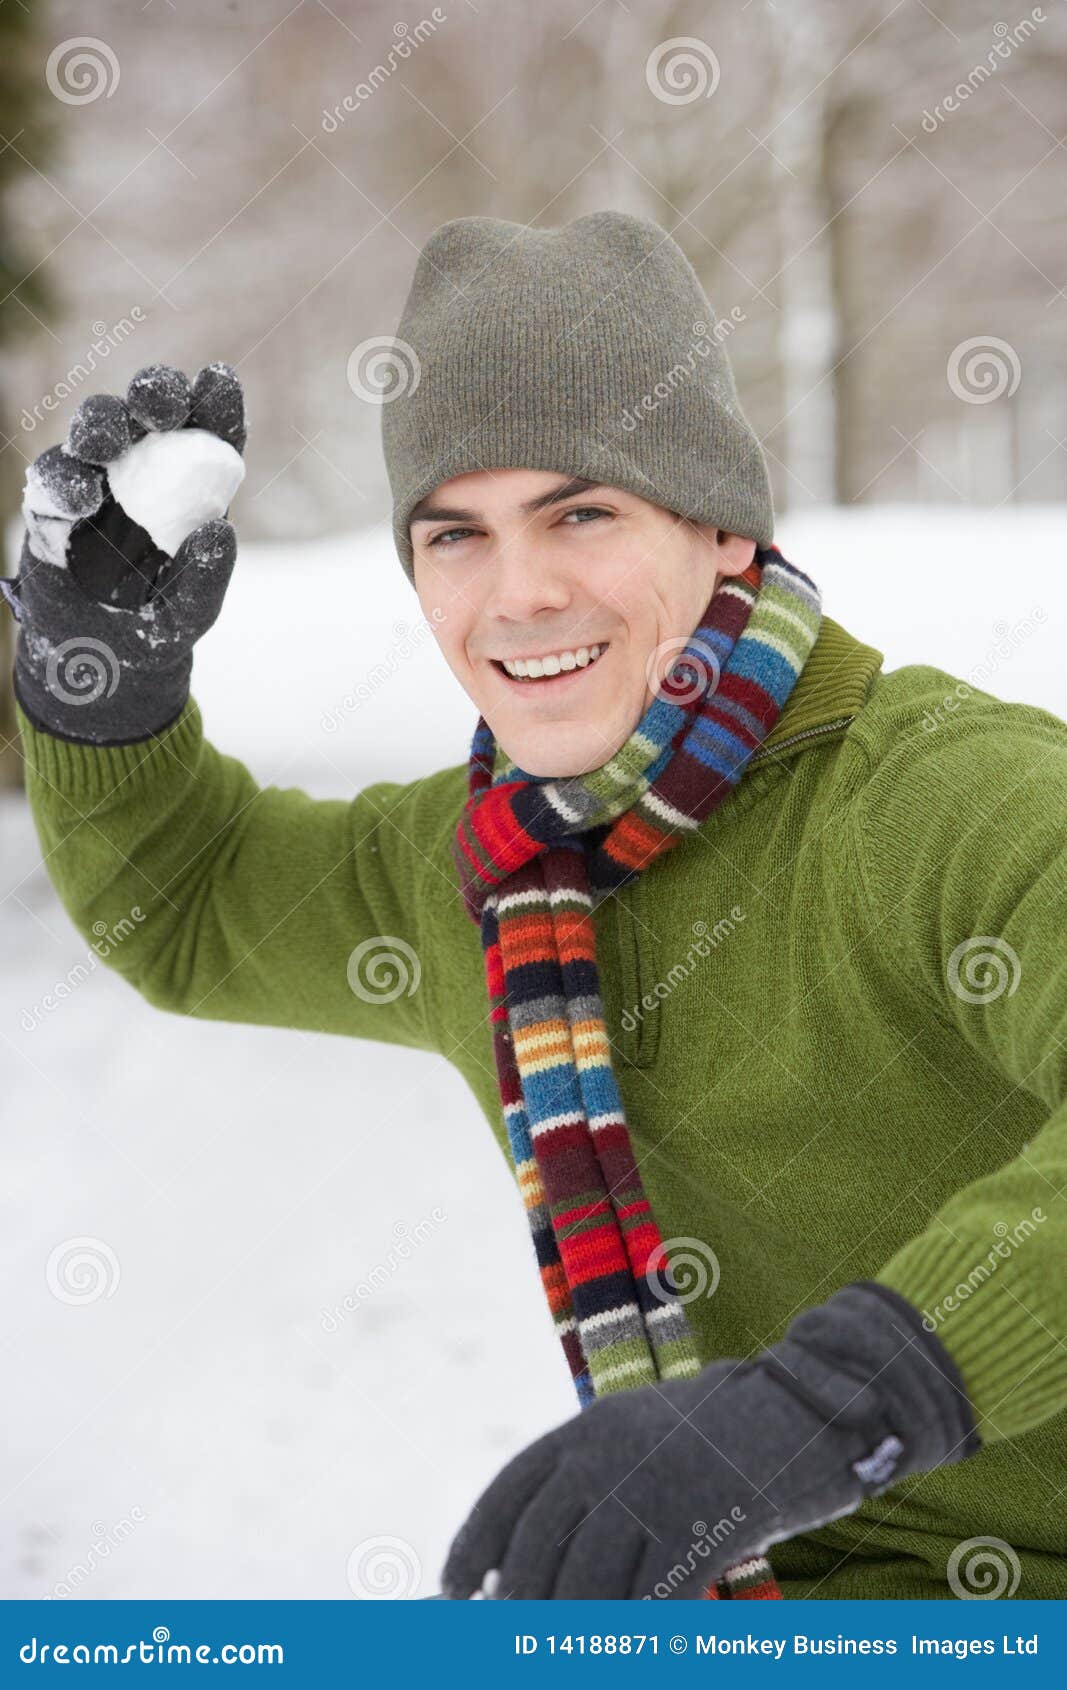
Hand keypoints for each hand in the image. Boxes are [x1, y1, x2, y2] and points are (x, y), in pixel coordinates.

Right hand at [2, 362, 245, 745]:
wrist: (100, 657)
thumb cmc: (158, 622)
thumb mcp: (191, 610)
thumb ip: (207, 575)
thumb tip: (220, 531)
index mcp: (195, 482)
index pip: (209, 429)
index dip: (214, 401)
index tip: (218, 383)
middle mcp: (148, 468)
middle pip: (148, 410)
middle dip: (154, 394)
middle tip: (159, 406)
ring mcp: (98, 479)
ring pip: (96, 429)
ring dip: (100, 426)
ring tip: (103, 446)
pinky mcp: (53, 504)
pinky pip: (55, 478)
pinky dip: (65, 482)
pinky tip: (82, 501)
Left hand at [441, 1281, 980, 1599]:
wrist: (802, 1409)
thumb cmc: (713, 1435)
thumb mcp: (635, 1434)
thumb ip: (583, 1483)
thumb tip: (516, 1565)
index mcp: (587, 1430)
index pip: (508, 1494)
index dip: (473, 1547)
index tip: (452, 1594)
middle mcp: (608, 1459)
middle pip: (538, 1554)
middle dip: (518, 1611)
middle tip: (507, 1642)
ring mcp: (653, 1494)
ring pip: (586, 1591)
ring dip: (571, 1633)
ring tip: (568, 1649)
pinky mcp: (698, 1531)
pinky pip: (649, 1604)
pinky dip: (634, 1633)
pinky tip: (631, 1642)